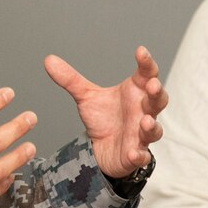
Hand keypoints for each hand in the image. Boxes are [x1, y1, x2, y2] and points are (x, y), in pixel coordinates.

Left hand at [45, 46, 166, 179]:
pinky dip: (140, 156)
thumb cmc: (103, 118)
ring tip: (145, 121)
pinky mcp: (136, 154)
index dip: (146, 63)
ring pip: (154, 129)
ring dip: (152, 126)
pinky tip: (133, 154)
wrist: (100, 148)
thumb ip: (71, 80)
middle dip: (157, 93)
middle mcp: (144, 111)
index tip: (140, 51)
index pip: (147, 74)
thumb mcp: (86, 97)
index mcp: (136, 91)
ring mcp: (142, 134)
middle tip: (152, 85)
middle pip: (158, 100)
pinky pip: (142, 156)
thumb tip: (49, 60)